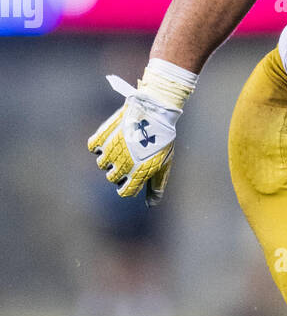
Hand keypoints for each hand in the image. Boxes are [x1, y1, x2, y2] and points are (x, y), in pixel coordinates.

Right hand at [87, 76, 178, 206]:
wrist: (154, 110)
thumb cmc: (162, 139)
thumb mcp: (163, 164)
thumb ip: (156, 187)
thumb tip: (150, 205)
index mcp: (138, 174)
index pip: (124, 192)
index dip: (128, 186)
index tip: (131, 178)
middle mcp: (122, 165)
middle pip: (112, 177)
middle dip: (119, 171)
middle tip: (129, 157)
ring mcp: (110, 150)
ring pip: (101, 163)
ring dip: (109, 158)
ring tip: (121, 145)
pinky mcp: (102, 136)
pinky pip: (92, 147)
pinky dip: (98, 144)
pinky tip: (110, 138)